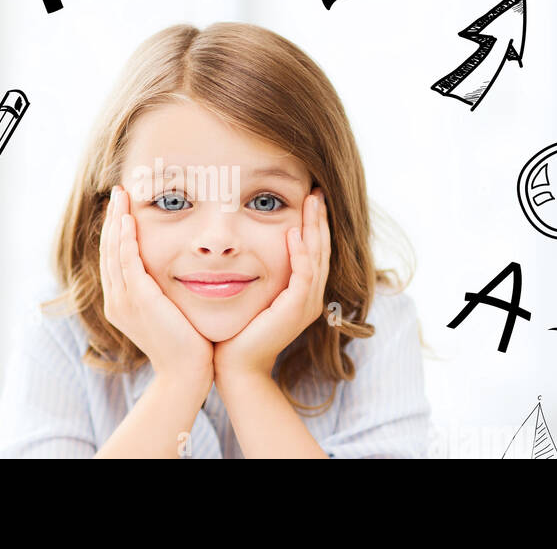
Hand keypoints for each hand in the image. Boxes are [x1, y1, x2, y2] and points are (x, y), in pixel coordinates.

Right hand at [99, 185, 213, 386]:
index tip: (122, 207)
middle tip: (118, 191)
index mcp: (120, 303)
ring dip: (116, 220)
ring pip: (113, 251)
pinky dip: (125, 239)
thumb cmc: (187, 345)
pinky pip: (127, 261)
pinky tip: (128, 219)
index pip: (113, 258)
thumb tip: (179, 271)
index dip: (115, 231)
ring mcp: (123, 300)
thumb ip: (165, 291)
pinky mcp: (138, 299)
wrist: (186, 374)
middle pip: (108, 250)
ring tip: (120, 195)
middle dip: (112, 219)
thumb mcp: (170, 312)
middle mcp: (116, 300)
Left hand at [214, 189, 330, 379]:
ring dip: (315, 228)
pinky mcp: (295, 310)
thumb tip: (241, 247)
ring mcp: (306, 304)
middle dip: (319, 219)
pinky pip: (303, 275)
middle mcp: (310, 297)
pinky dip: (301, 253)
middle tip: (316, 191)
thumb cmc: (236, 331)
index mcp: (302, 293)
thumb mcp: (251, 294)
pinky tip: (295, 233)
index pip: (313, 251)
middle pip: (322, 250)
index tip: (308, 196)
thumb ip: (256, 272)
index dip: (314, 224)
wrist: (234, 365)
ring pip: (317, 258)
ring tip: (311, 202)